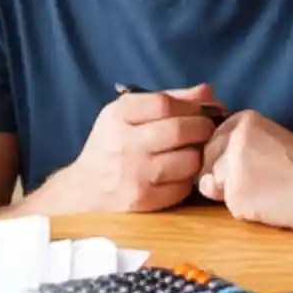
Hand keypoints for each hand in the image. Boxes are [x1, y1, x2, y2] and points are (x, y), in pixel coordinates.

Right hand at [68, 84, 221, 212]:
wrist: (85, 190)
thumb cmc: (111, 146)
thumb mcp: (126, 115)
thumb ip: (166, 100)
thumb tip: (207, 92)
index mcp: (117, 116)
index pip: (163, 103)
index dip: (191, 106)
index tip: (202, 110)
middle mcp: (123, 143)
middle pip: (179, 130)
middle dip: (202, 128)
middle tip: (205, 131)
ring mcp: (134, 174)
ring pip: (188, 160)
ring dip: (197, 156)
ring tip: (191, 153)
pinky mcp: (144, 200)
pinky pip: (183, 186)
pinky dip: (187, 179)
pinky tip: (178, 175)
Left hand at [198, 110, 292, 229]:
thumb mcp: (267, 141)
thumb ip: (233, 150)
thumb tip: (203, 181)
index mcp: (241, 121)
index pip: (211, 143)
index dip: (229, 160)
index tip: (257, 163)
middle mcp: (232, 139)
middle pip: (206, 164)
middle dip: (226, 177)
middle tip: (263, 178)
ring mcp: (232, 166)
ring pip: (214, 186)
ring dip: (235, 193)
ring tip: (267, 189)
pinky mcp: (236, 194)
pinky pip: (230, 207)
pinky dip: (247, 210)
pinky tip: (269, 202)